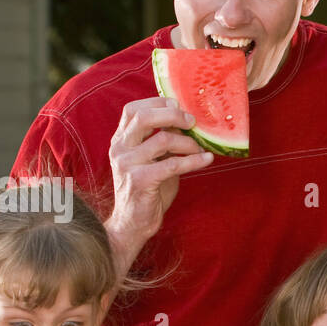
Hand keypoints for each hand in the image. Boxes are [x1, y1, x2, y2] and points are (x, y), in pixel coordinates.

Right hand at [108, 96, 213, 251]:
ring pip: (163, 140)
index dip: (157, 102)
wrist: (134, 223)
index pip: (133, 109)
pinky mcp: (139, 180)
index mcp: (120, 140)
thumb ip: (162, 141)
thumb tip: (188, 122)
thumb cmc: (148, 189)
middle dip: (173, 115)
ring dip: (188, 143)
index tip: (178, 105)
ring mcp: (127, 164)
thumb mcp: (153, 160)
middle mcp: (119, 148)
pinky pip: (172, 164)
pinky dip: (194, 160)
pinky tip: (207, 160)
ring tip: (200, 149)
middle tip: (193, 122)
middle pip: (144, 117)